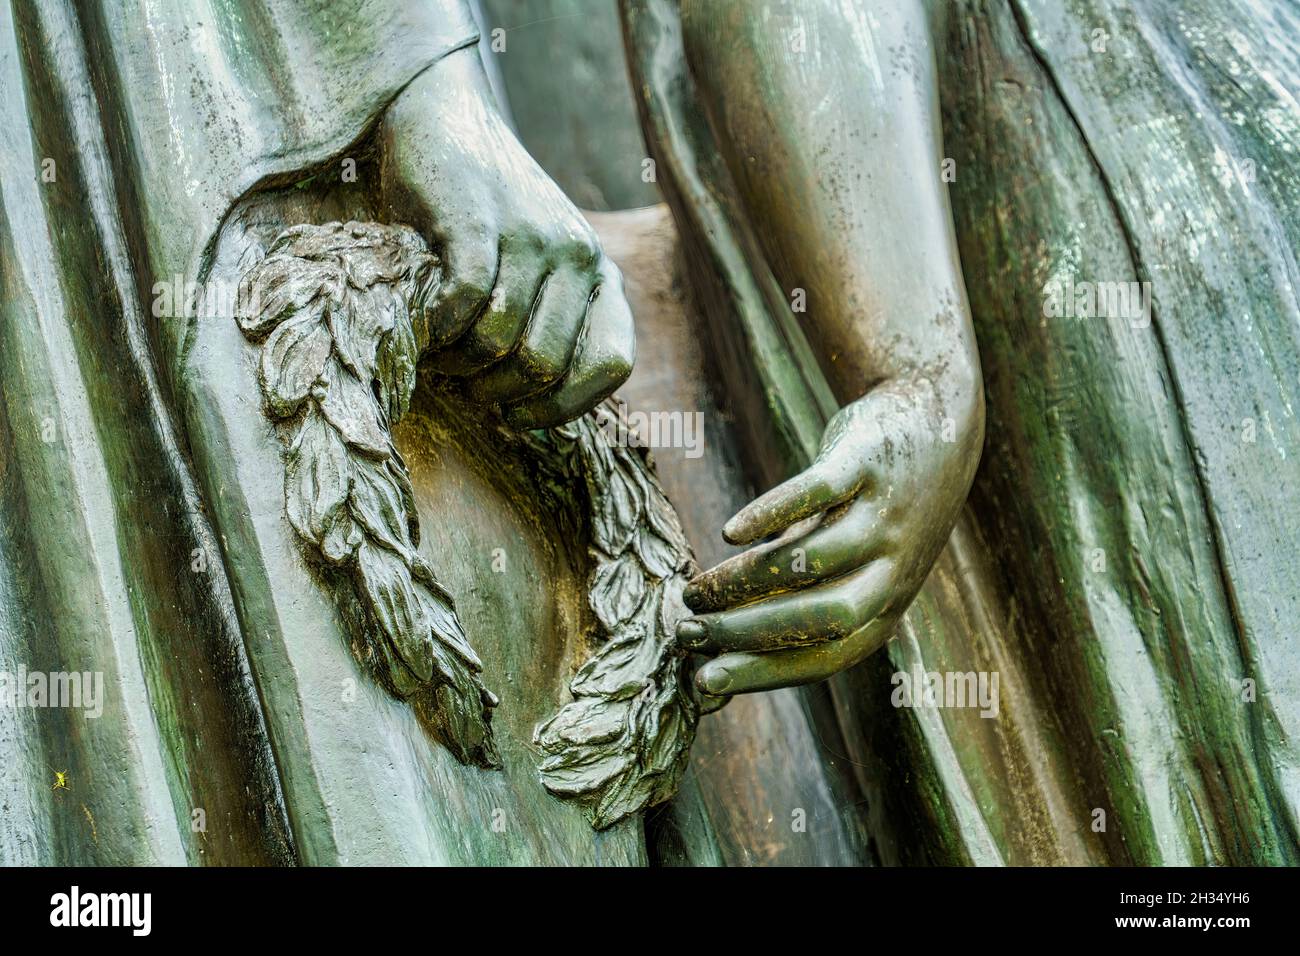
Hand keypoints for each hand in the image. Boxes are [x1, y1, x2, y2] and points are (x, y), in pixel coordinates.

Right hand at [379, 49, 633, 427]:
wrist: (445, 118)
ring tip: (442, 354)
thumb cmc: (487, 214)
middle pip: (545, 365)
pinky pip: (466, 303)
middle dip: (497, 391)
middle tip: (466, 382)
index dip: (565, 404)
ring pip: (501, 342)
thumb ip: (551, 321)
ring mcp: (532, 235)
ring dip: (461, 364)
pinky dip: (441, 330)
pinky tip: (428, 327)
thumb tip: (540, 405)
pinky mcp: (480, 220)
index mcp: (599, 274)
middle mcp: (579, 254)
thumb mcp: (537, 266)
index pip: (614, 364)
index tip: (520, 415)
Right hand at [677, 378, 982, 696]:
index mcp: (886, 605)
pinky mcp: (868, 462)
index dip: (765, 671)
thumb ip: (802, 594)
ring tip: (696, 588)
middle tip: (690, 632)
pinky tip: (730, 532)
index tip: (707, 678)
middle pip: (825, 618)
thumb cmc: (875, 508)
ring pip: (812, 560)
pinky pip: (818, 493)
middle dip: (749, 633)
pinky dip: (771, 514)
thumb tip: (726, 640)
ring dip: (745, 581)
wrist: (936, 425)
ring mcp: (884, 515)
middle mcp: (893, 568)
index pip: (827, 656)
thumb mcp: (852, 563)